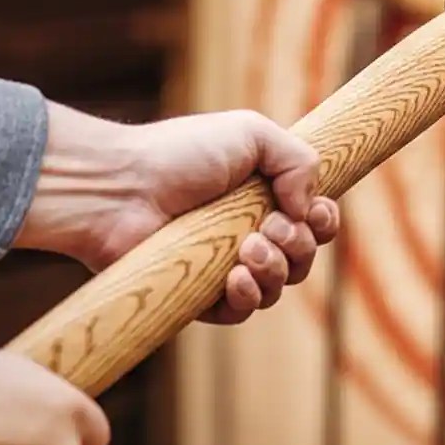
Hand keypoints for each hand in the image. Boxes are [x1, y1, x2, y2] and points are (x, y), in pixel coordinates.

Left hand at [15, 103, 340, 324]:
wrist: (121, 187)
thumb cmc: (179, 154)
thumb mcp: (250, 132)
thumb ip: (298, 158)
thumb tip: (307, 206)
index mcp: (264, 195)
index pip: (314, 222)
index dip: (323, 222)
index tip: (312, 212)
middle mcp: (249, 231)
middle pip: (304, 258)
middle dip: (300, 245)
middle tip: (269, 227)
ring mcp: (224, 265)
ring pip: (278, 287)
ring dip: (277, 270)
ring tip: (247, 248)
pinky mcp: (199, 295)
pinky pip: (242, 312)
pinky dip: (249, 296)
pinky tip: (235, 276)